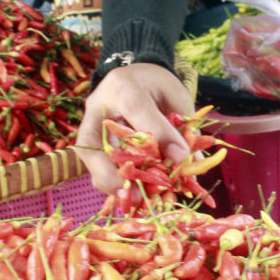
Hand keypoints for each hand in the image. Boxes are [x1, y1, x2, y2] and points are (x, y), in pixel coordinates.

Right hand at [75, 63, 194, 195]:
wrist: (136, 77)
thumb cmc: (158, 86)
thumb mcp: (175, 96)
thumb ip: (181, 125)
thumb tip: (188, 161)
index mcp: (123, 86)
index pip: (136, 108)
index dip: (158, 134)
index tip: (180, 157)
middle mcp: (99, 108)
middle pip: (95, 145)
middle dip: (115, 176)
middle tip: (138, 196)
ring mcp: (91, 127)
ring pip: (92, 163)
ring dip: (114, 186)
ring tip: (138, 202)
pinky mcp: (92, 144)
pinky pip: (99, 169)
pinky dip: (117, 186)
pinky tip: (134, 197)